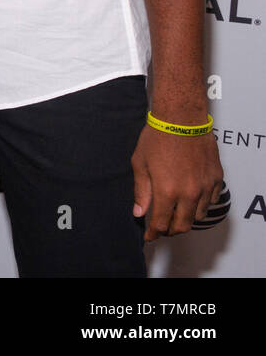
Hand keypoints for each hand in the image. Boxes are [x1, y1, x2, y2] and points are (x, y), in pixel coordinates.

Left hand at [131, 123, 223, 239]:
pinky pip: (211, 201)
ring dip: (186, 218)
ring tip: (175, 211)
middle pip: (182, 226)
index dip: (153, 233)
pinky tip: (191, 198)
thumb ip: (141, 191)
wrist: (182, 118)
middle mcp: (189, 193)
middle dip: (170, 230)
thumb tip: (139, 213)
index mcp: (167, 191)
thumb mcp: (140, 164)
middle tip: (161, 227)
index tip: (149, 236)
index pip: (161, 223)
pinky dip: (201, 205)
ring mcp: (205, 187)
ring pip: (198, 216)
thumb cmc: (157, 137)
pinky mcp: (217, 179)